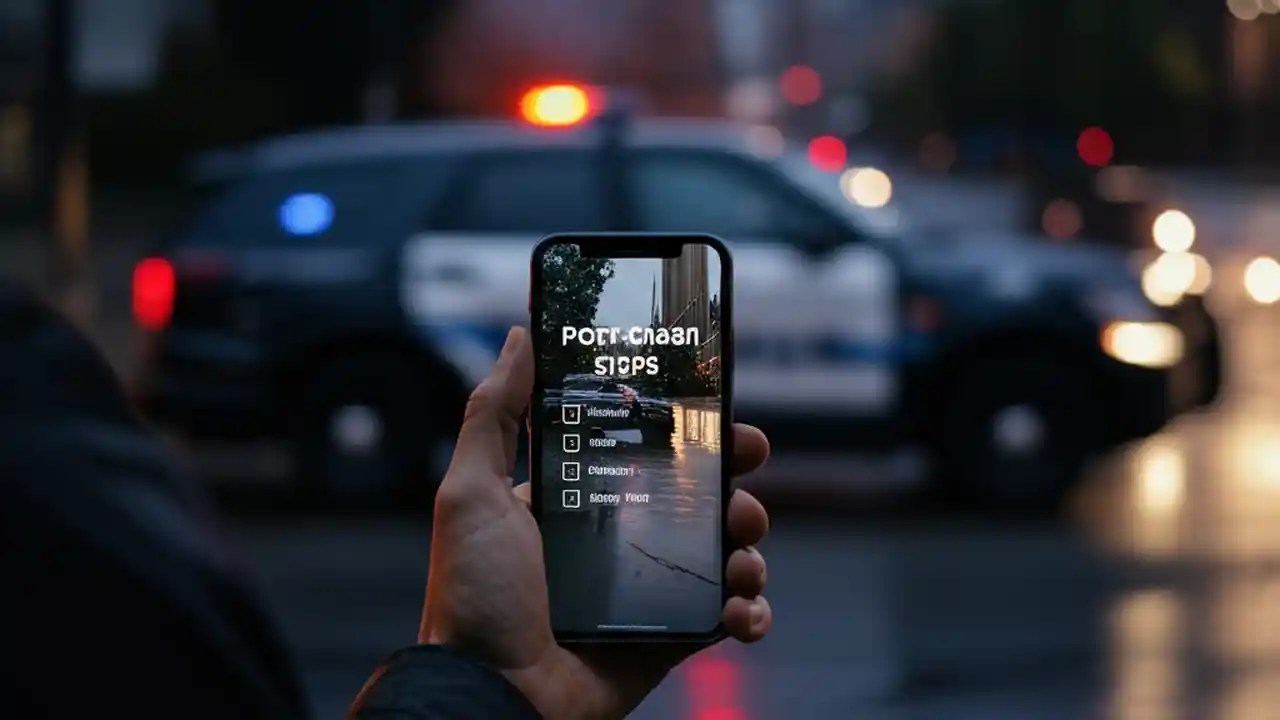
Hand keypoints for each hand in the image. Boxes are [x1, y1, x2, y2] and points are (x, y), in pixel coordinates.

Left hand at [420, 327, 771, 719]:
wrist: (491, 696)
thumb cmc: (474, 598)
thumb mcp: (470, 492)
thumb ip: (494, 414)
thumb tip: (517, 336)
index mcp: (579, 502)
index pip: (646, 453)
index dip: (688, 431)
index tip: (718, 413)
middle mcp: (620, 541)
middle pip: (699, 498)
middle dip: (733, 481)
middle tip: (744, 470)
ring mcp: (649, 591)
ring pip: (725, 553)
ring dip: (749, 543)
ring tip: (740, 550)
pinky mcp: (669, 639)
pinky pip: (729, 617)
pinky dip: (750, 612)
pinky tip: (738, 610)